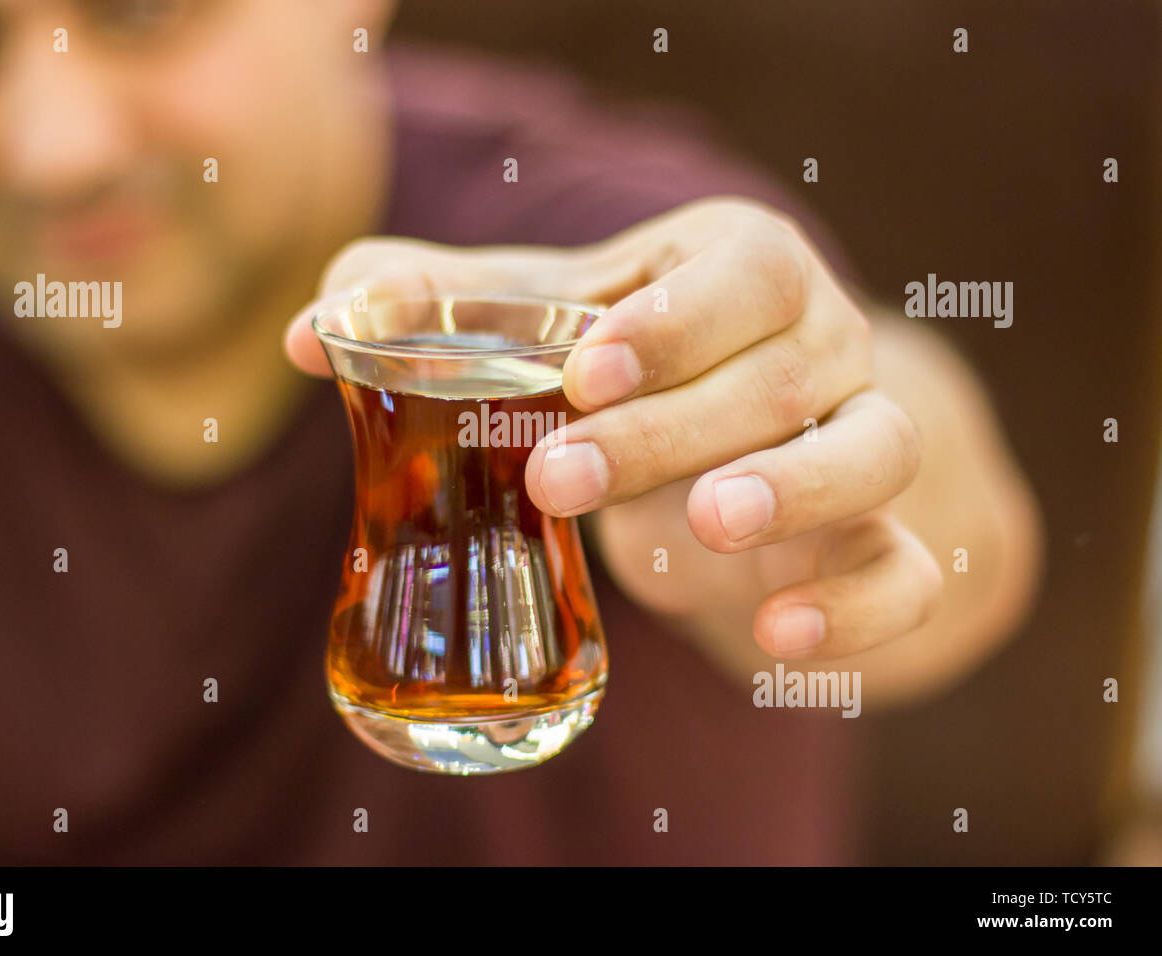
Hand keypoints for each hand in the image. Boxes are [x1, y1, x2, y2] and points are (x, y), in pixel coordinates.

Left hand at [286, 197, 943, 661]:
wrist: (727, 432)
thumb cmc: (615, 358)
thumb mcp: (532, 319)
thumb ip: (427, 309)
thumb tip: (304, 338)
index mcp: (745, 268)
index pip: (742, 273)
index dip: (674, 319)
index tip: (584, 371)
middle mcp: (825, 343)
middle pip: (786, 372)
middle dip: (672, 427)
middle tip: (557, 476)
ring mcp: (865, 438)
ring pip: (875, 451)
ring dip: (794, 490)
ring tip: (702, 525)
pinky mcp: (876, 539)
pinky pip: (907, 569)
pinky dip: (861, 608)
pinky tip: (774, 642)